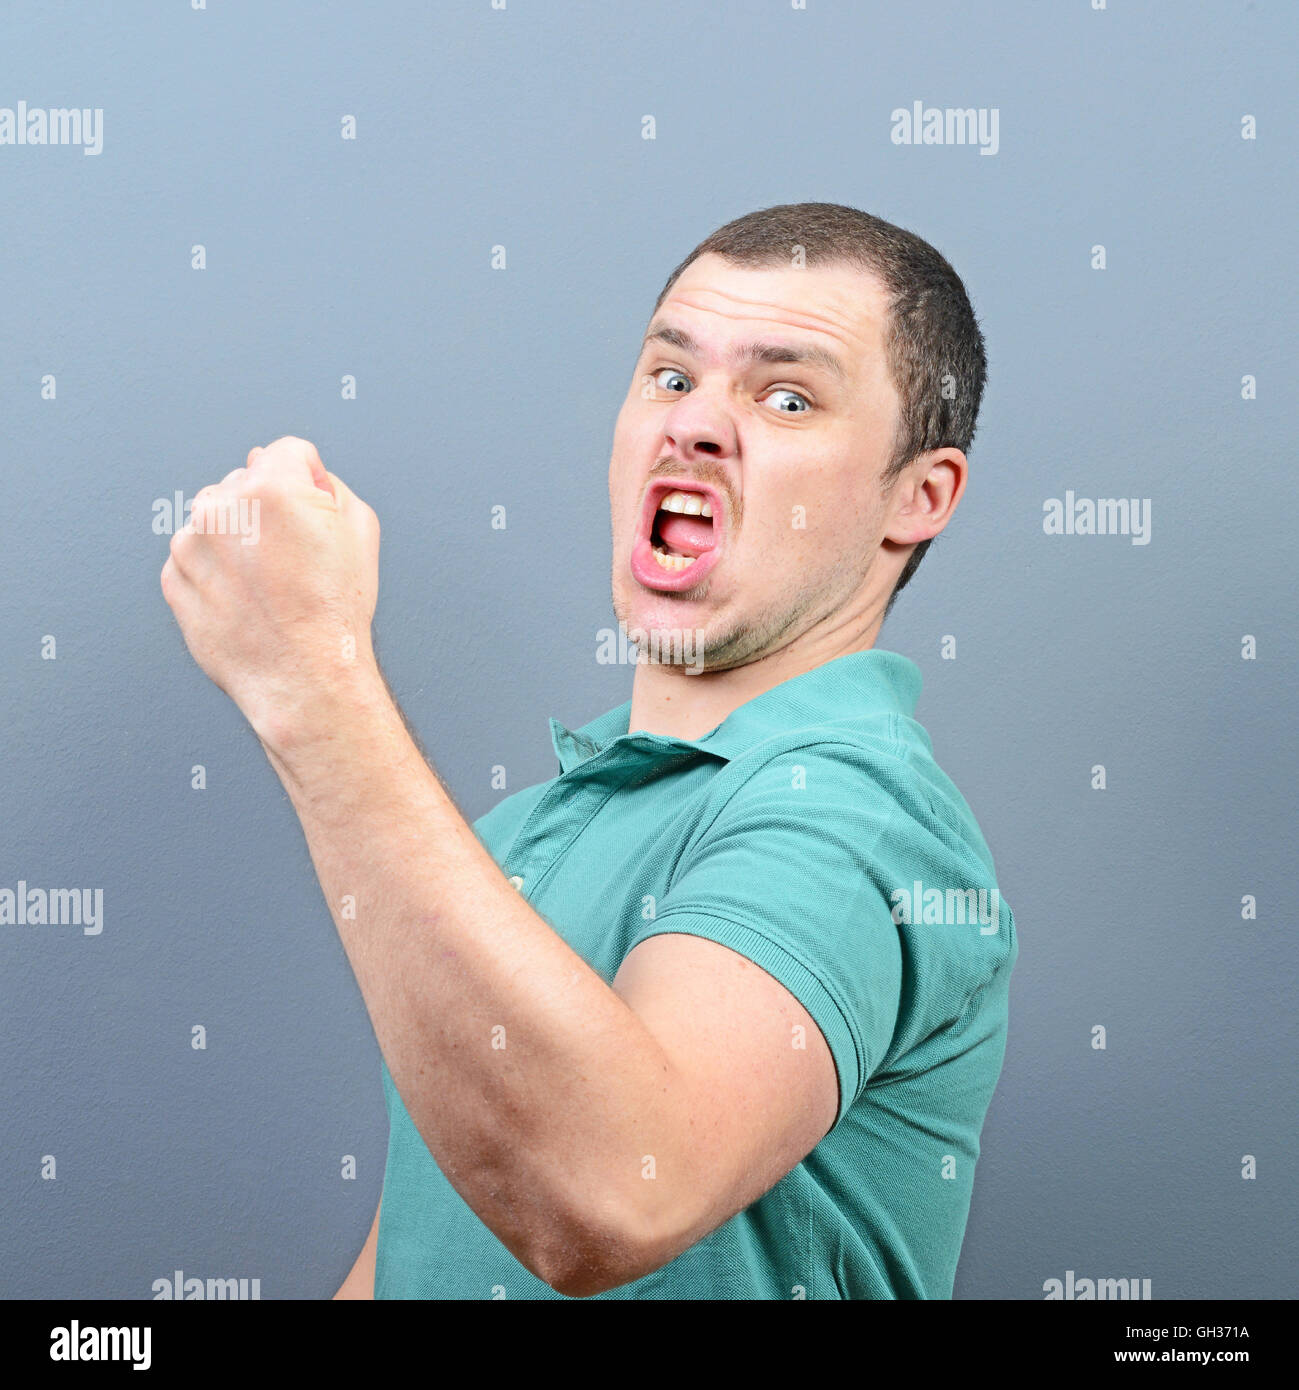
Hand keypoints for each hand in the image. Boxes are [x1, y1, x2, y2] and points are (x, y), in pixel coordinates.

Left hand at [161, 436, 381, 748]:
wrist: (304, 677)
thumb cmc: (333, 614)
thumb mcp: (362, 531)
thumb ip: (331, 486)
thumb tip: (306, 476)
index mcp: (271, 489)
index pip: (288, 452)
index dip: (310, 480)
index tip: (314, 511)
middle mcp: (221, 509)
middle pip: (247, 481)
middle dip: (269, 508)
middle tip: (296, 557)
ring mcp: (190, 545)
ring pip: (217, 518)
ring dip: (239, 538)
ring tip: (271, 582)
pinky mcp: (174, 579)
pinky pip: (196, 557)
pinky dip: (218, 571)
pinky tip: (249, 599)